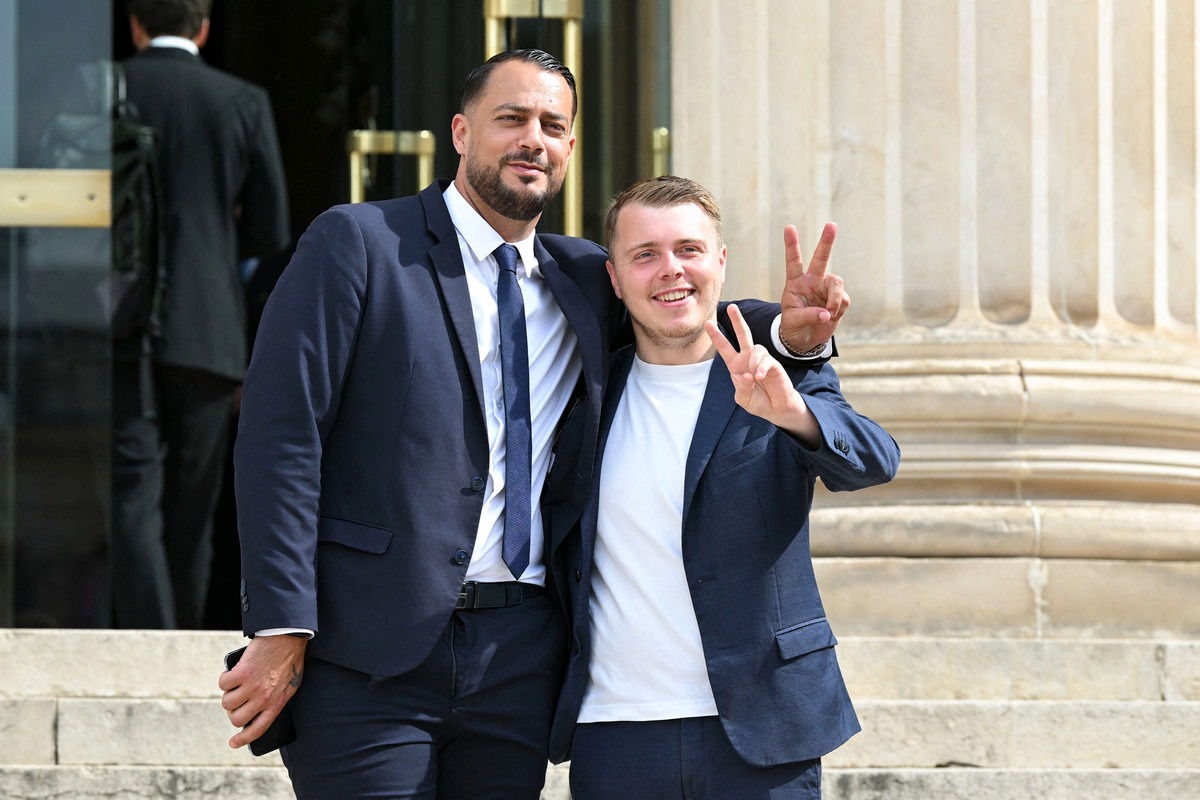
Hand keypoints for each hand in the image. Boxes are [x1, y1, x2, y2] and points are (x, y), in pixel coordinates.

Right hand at [218, 634, 306, 748]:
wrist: (288, 637)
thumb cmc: (289, 659)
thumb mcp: (289, 685)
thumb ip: (276, 699)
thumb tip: (259, 711)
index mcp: (277, 703)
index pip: (258, 729)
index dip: (243, 739)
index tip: (233, 743)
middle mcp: (264, 698)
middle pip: (237, 718)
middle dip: (233, 712)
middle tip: (236, 701)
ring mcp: (252, 687)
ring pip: (227, 703)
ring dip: (228, 695)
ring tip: (235, 685)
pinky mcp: (242, 673)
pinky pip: (223, 684)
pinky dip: (224, 679)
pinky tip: (231, 673)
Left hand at [706, 304, 818, 444]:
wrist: (776, 409)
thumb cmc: (758, 402)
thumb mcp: (743, 398)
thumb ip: (740, 387)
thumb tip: (744, 375)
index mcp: (736, 365)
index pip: (725, 347)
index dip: (717, 336)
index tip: (708, 323)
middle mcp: (748, 359)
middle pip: (743, 334)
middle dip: (737, 320)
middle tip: (732, 307)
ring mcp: (761, 360)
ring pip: (757, 349)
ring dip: (754, 363)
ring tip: (756, 378)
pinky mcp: (774, 365)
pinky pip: (767, 361)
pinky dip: (762, 369)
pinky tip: (759, 377)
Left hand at [779, 222, 849, 353]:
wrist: (805, 339)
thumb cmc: (793, 327)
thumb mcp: (793, 322)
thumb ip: (808, 315)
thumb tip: (826, 314)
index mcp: (795, 283)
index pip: (793, 261)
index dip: (792, 245)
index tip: (789, 227)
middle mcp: (812, 281)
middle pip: (821, 258)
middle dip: (826, 242)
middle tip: (831, 225)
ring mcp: (826, 289)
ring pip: (837, 283)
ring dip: (835, 298)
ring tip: (829, 313)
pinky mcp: (839, 300)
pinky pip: (844, 300)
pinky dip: (838, 310)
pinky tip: (830, 318)